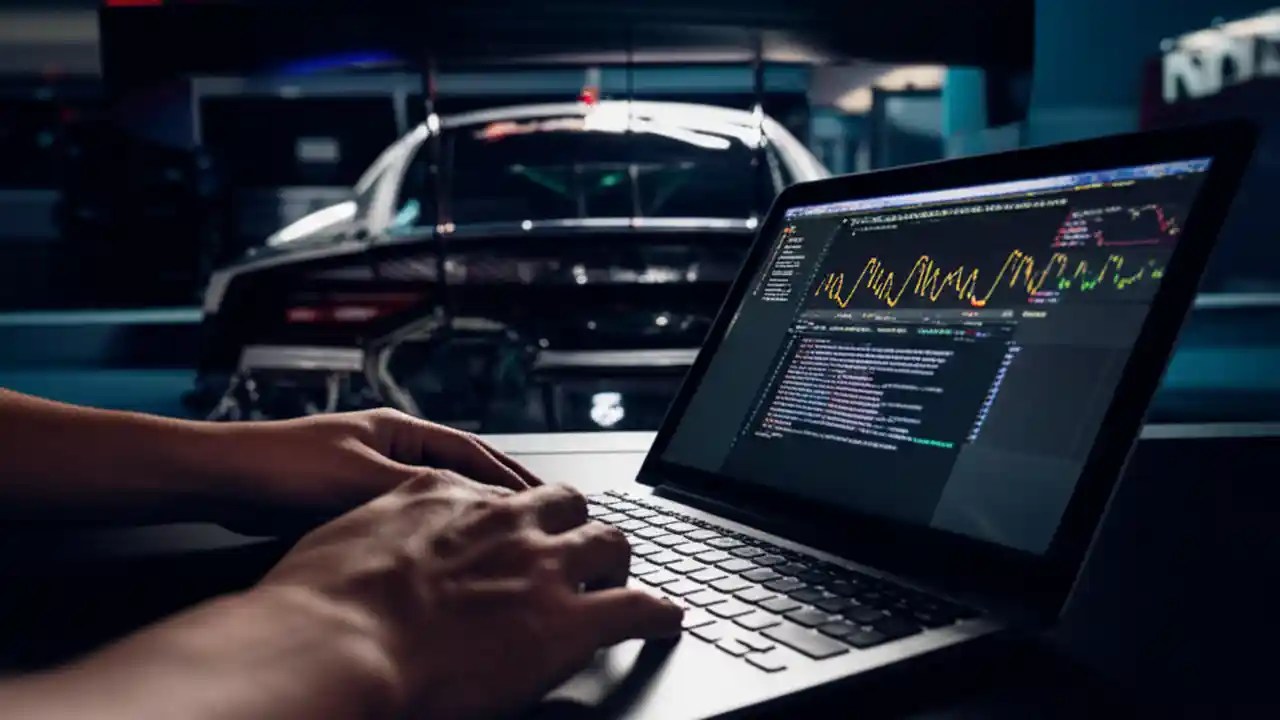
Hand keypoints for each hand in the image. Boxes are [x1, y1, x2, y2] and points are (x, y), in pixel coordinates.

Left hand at [213, 408, 541, 524]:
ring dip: (463, 513)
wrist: (224, 478)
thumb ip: (419, 490)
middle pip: (458, 470)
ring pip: (433, 495)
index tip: (541, 496)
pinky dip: (431, 530)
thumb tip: (472, 504)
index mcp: (398, 430)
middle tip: (532, 517)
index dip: (509, 474)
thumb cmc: (283, 467)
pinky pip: (406, 515)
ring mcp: (368, 471)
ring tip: (497, 537)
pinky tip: (440, 553)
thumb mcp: (362, 479)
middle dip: (495, 493)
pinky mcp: (348, 499)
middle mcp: (388, 447)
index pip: (471, 450)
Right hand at [257, 473, 682, 719]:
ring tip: (624, 581)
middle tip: (578, 553)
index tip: (518, 534)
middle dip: (575, 528)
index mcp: (443, 495)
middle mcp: (502, 519)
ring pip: (608, 543)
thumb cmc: (317, 607)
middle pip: (564, 506)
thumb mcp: (339, 542)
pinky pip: (636, 606)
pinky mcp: (569, 616)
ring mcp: (540, 564)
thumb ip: (375, 537)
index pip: (498, 494)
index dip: (515, 519)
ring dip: (617, 563)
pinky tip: (668, 619)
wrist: (335, 645)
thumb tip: (371, 558)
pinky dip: (658, 612)